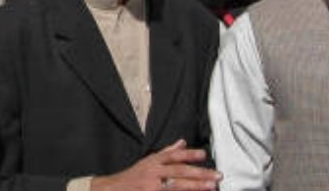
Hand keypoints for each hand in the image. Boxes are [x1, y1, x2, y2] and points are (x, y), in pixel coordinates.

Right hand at [91, 140, 220, 190]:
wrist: (111, 190)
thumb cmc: (132, 177)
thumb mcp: (147, 162)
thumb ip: (167, 152)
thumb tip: (183, 142)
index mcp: (153, 162)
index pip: (173, 156)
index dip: (189, 154)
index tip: (204, 155)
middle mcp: (153, 173)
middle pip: (179, 171)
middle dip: (199, 173)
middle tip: (217, 175)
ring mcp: (151, 187)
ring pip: (177, 186)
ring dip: (195, 187)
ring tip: (211, 187)